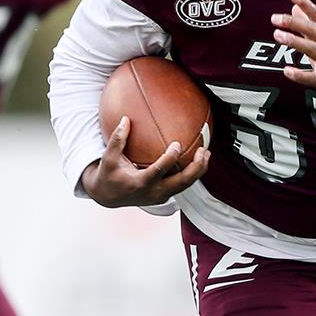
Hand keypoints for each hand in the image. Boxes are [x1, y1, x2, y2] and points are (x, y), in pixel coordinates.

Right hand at [79, 116, 209, 207]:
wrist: (108, 197)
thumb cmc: (109, 174)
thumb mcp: (109, 157)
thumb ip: (117, 139)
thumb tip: (126, 118)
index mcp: (140, 183)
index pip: (158, 171)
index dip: (169, 159)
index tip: (176, 144)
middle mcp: (153, 193)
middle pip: (181, 183)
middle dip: (195, 168)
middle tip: (203, 150)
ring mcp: (160, 196)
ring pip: (185, 185)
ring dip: (198, 170)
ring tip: (206, 153)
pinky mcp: (164, 196)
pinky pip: (181, 185)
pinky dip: (191, 173)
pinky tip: (197, 159)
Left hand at [272, 0, 315, 110]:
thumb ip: (310, 24)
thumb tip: (295, 7)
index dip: (307, 4)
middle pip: (315, 31)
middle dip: (296, 22)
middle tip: (276, 18)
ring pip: (314, 50)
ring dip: (296, 42)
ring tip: (278, 35)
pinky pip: (314, 78)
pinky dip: (300, 74)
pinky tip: (287, 70)